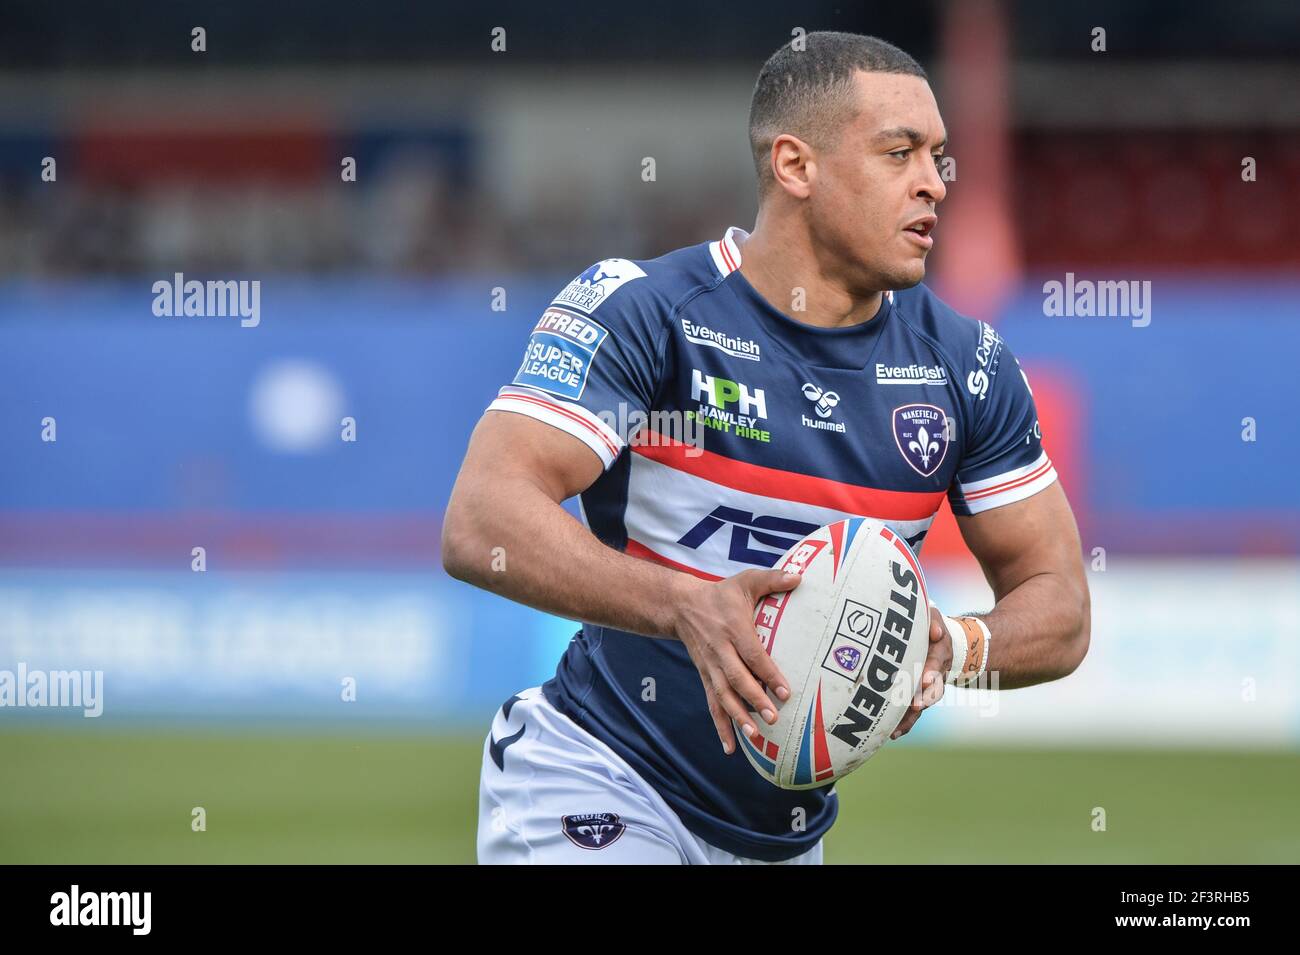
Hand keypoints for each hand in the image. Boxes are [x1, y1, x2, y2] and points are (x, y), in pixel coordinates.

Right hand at [670, 568, 799, 754]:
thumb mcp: (745, 581)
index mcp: (733, 628)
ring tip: (755, 736)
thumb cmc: (721, 594)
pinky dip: (721, 727)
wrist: (682, 606)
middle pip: (737, 679)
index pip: (752, 654)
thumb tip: (800, 578)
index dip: (767, 673)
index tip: (785, 690)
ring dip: (738, 717)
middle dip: (754, 700)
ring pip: (723, 696)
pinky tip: (731, 748)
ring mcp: (711, 667)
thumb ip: (772, 579)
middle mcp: (720, 651)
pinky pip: (713, 705)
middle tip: (774, 717)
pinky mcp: (706, 677)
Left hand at [890, 602, 951, 739]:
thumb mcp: (934, 619)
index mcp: (939, 653)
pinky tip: (892, 734)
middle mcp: (936, 674)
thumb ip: (934, 622)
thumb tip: (935, 631)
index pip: (936, 661)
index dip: (933, 670)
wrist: (942, 644)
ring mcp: (927, 688)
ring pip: (922, 705)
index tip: (926, 679)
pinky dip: (904, 724)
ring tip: (896, 729)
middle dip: (925, 697)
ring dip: (911, 716)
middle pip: (934, 689)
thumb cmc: (931, 629)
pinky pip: (912, 713)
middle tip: (916, 705)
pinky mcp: (918, 696)